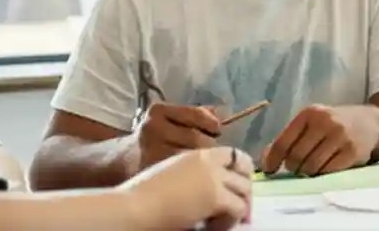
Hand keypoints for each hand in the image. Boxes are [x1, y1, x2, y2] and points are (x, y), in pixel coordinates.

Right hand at [122, 147, 252, 229]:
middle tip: (241, 212)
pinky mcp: (215, 196)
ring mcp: (213, 177)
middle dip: (246, 191)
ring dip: (239, 208)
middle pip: (245, 170)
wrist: (132, 208)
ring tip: (223, 223)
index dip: (241, 172)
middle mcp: (209, 161)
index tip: (238, 189)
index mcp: (197, 154)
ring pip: (245, 190)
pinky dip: (231, 221)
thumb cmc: (141, 196)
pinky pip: (237, 208)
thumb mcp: (171, 176)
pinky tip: (213, 228)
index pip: (234, 155)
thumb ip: (192, 176)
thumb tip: (207, 192)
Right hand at [131, 103, 221, 172]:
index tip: (217, 130)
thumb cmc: (157, 136)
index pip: (196, 115)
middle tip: (212, 152)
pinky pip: (183, 176)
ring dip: (204, 163)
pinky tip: (196, 177)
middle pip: (196, 138)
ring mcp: (150, 152)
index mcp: (158, 111)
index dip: (212, 123)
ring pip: (191, 159)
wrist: (124, 159)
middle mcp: (152, 129)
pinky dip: (195, 176)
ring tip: (204, 165)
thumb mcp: (172, 118)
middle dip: (209, 145)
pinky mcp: (152, 174)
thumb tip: (225, 112)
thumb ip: (198, 114)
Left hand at [260, 105, 378, 176]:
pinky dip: (323, 174)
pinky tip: (326, 168)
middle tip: (297, 169)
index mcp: (309, 113)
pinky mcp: (352, 151)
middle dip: (293, 168)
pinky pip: (328, 171)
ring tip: (312, 168)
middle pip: (296, 157)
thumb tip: (264, 159)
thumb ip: (289, 138)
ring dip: (308, 173)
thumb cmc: (334, 125)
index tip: (269, 171)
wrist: (371, 123)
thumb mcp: (312, 123)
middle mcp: (324, 121)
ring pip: (311, 167)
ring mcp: (340, 136)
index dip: (273, 160)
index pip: (284, 142)